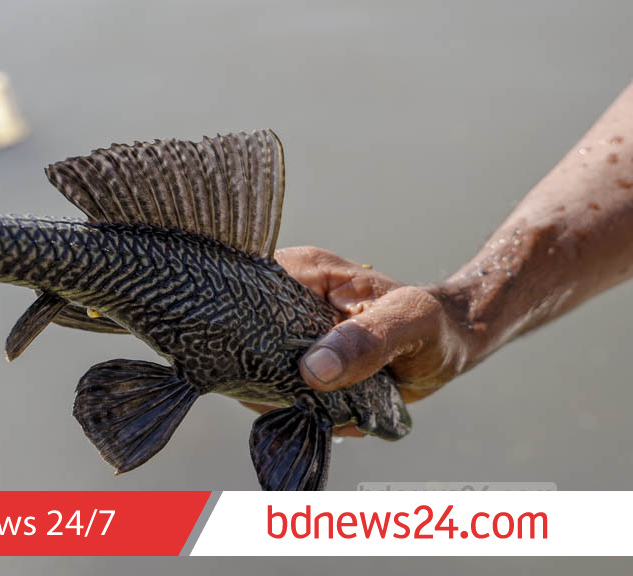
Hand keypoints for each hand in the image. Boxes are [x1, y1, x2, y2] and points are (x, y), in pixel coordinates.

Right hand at [242, 246, 476, 434]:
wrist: (445, 349)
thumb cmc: (433, 325)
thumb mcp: (411, 324)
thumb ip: (368, 340)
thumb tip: (312, 370)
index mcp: (304, 272)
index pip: (246, 289)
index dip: (240, 324)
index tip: (262, 363)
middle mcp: (285, 299)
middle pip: (241, 335)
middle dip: (263, 374)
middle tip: (304, 400)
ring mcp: (285, 333)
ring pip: (253, 368)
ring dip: (281, 399)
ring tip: (327, 408)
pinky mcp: (292, 362)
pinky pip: (271, 389)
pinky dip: (294, 410)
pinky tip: (330, 413)